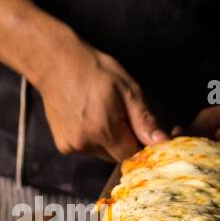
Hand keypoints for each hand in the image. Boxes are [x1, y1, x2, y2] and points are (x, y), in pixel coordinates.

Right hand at [34, 40, 167, 162]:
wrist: (56, 64)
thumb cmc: (95, 71)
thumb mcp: (128, 90)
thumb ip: (145, 120)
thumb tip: (163, 142)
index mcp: (104, 130)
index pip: (133, 156)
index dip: (141, 144)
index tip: (141, 129)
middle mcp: (86, 143)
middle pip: (118, 156)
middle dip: (125, 140)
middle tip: (120, 114)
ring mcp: (72, 146)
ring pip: (103, 153)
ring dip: (109, 140)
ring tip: (101, 113)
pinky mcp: (64, 146)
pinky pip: (88, 149)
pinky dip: (93, 138)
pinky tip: (88, 117)